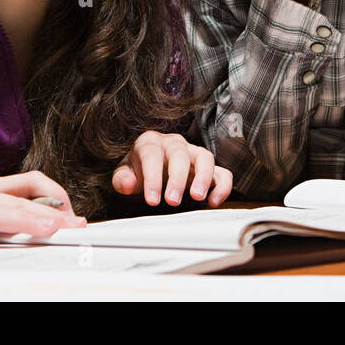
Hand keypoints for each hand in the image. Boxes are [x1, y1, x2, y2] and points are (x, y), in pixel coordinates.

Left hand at [111, 131, 232, 206]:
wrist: (150, 171)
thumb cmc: (138, 173)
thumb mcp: (125, 175)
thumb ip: (122, 179)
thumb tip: (128, 184)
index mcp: (150, 143)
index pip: (152, 156)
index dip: (152, 178)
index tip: (152, 200)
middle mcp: (174, 144)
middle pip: (180, 155)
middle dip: (177, 178)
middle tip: (173, 201)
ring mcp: (194, 153)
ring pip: (205, 157)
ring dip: (203, 177)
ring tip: (198, 197)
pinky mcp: (209, 168)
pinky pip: (222, 172)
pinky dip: (222, 186)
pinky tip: (214, 201)